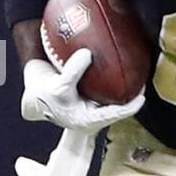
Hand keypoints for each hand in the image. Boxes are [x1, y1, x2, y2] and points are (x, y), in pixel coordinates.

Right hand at [20, 51, 144, 132]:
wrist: (32, 94)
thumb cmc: (44, 95)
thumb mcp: (59, 84)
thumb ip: (73, 71)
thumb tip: (88, 54)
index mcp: (88, 121)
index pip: (115, 115)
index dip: (130, 107)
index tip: (142, 98)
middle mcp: (93, 115)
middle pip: (117, 107)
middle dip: (130, 96)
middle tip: (142, 82)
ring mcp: (91, 106)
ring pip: (112, 98)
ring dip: (123, 88)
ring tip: (136, 74)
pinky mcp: (89, 96)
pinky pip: (104, 88)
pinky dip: (110, 79)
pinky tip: (118, 65)